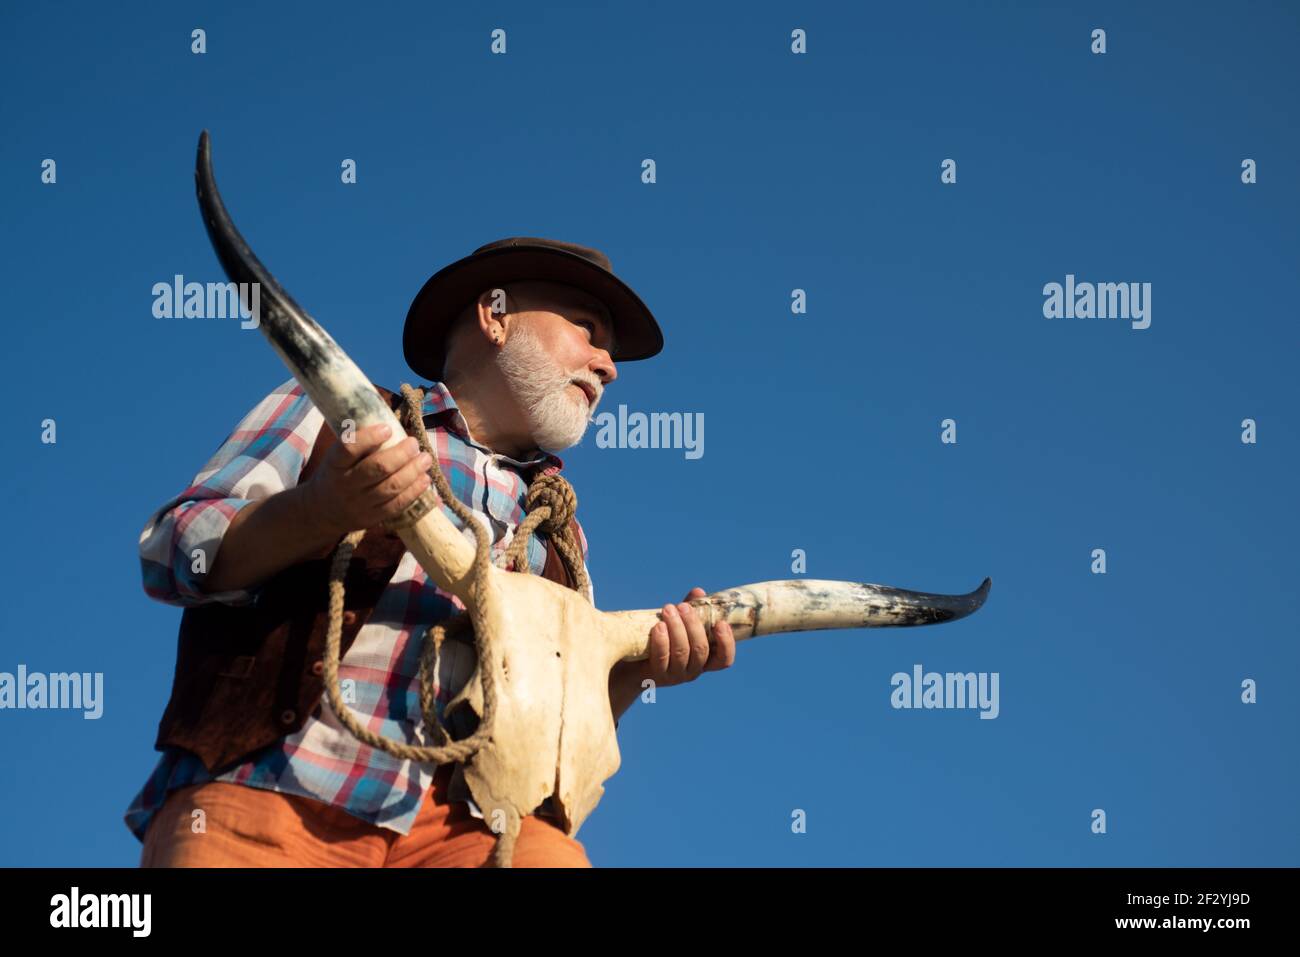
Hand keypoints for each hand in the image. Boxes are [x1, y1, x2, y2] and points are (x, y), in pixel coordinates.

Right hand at [302, 423, 431, 537]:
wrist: (322, 512)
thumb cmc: (335, 475)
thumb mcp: (336, 458)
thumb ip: (358, 444)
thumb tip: (390, 422)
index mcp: (334, 464)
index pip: (349, 448)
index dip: (369, 437)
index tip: (387, 428)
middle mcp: (345, 484)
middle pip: (377, 468)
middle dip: (401, 454)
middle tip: (414, 444)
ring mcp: (359, 503)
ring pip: (391, 487)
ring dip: (413, 471)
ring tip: (426, 459)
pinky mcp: (372, 518)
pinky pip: (397, 504)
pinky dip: (414, 491)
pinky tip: (425, 479)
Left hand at [612, 587, 736, 691]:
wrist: (632, 660)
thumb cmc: (662, 638)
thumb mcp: (679, 624)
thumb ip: (691, 610)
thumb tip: (699, 592)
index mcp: (704, 660)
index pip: (724, 660)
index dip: (726, 643)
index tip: (721, 623)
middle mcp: (693, 670)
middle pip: (700, 650)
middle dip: (693, 625)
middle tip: (683, 606)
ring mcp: (675, 675)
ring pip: (682, 652)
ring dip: (676, 628)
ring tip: (668, 609)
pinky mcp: (657, 675)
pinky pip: (662, 657)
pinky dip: (662, 640)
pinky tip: (658, 625)